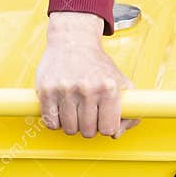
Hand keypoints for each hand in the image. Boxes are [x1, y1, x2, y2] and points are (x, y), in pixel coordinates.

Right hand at [35, 12, 136, 137]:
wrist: (73, 41)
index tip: (102, 120)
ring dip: (72, 125)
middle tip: (87, 114)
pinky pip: (51, 122)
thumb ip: (129, 111)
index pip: (109, 129)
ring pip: (69, 129)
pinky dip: (56, 121)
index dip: (105, 127)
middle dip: (88, 127)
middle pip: (88, 132)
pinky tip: (61, 110)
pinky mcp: (46, 90)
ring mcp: (65, 90)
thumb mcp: (121, 82)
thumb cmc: (97, 65)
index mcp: (108, 88)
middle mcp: (87, 89)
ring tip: (74, 110)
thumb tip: (115, 135)